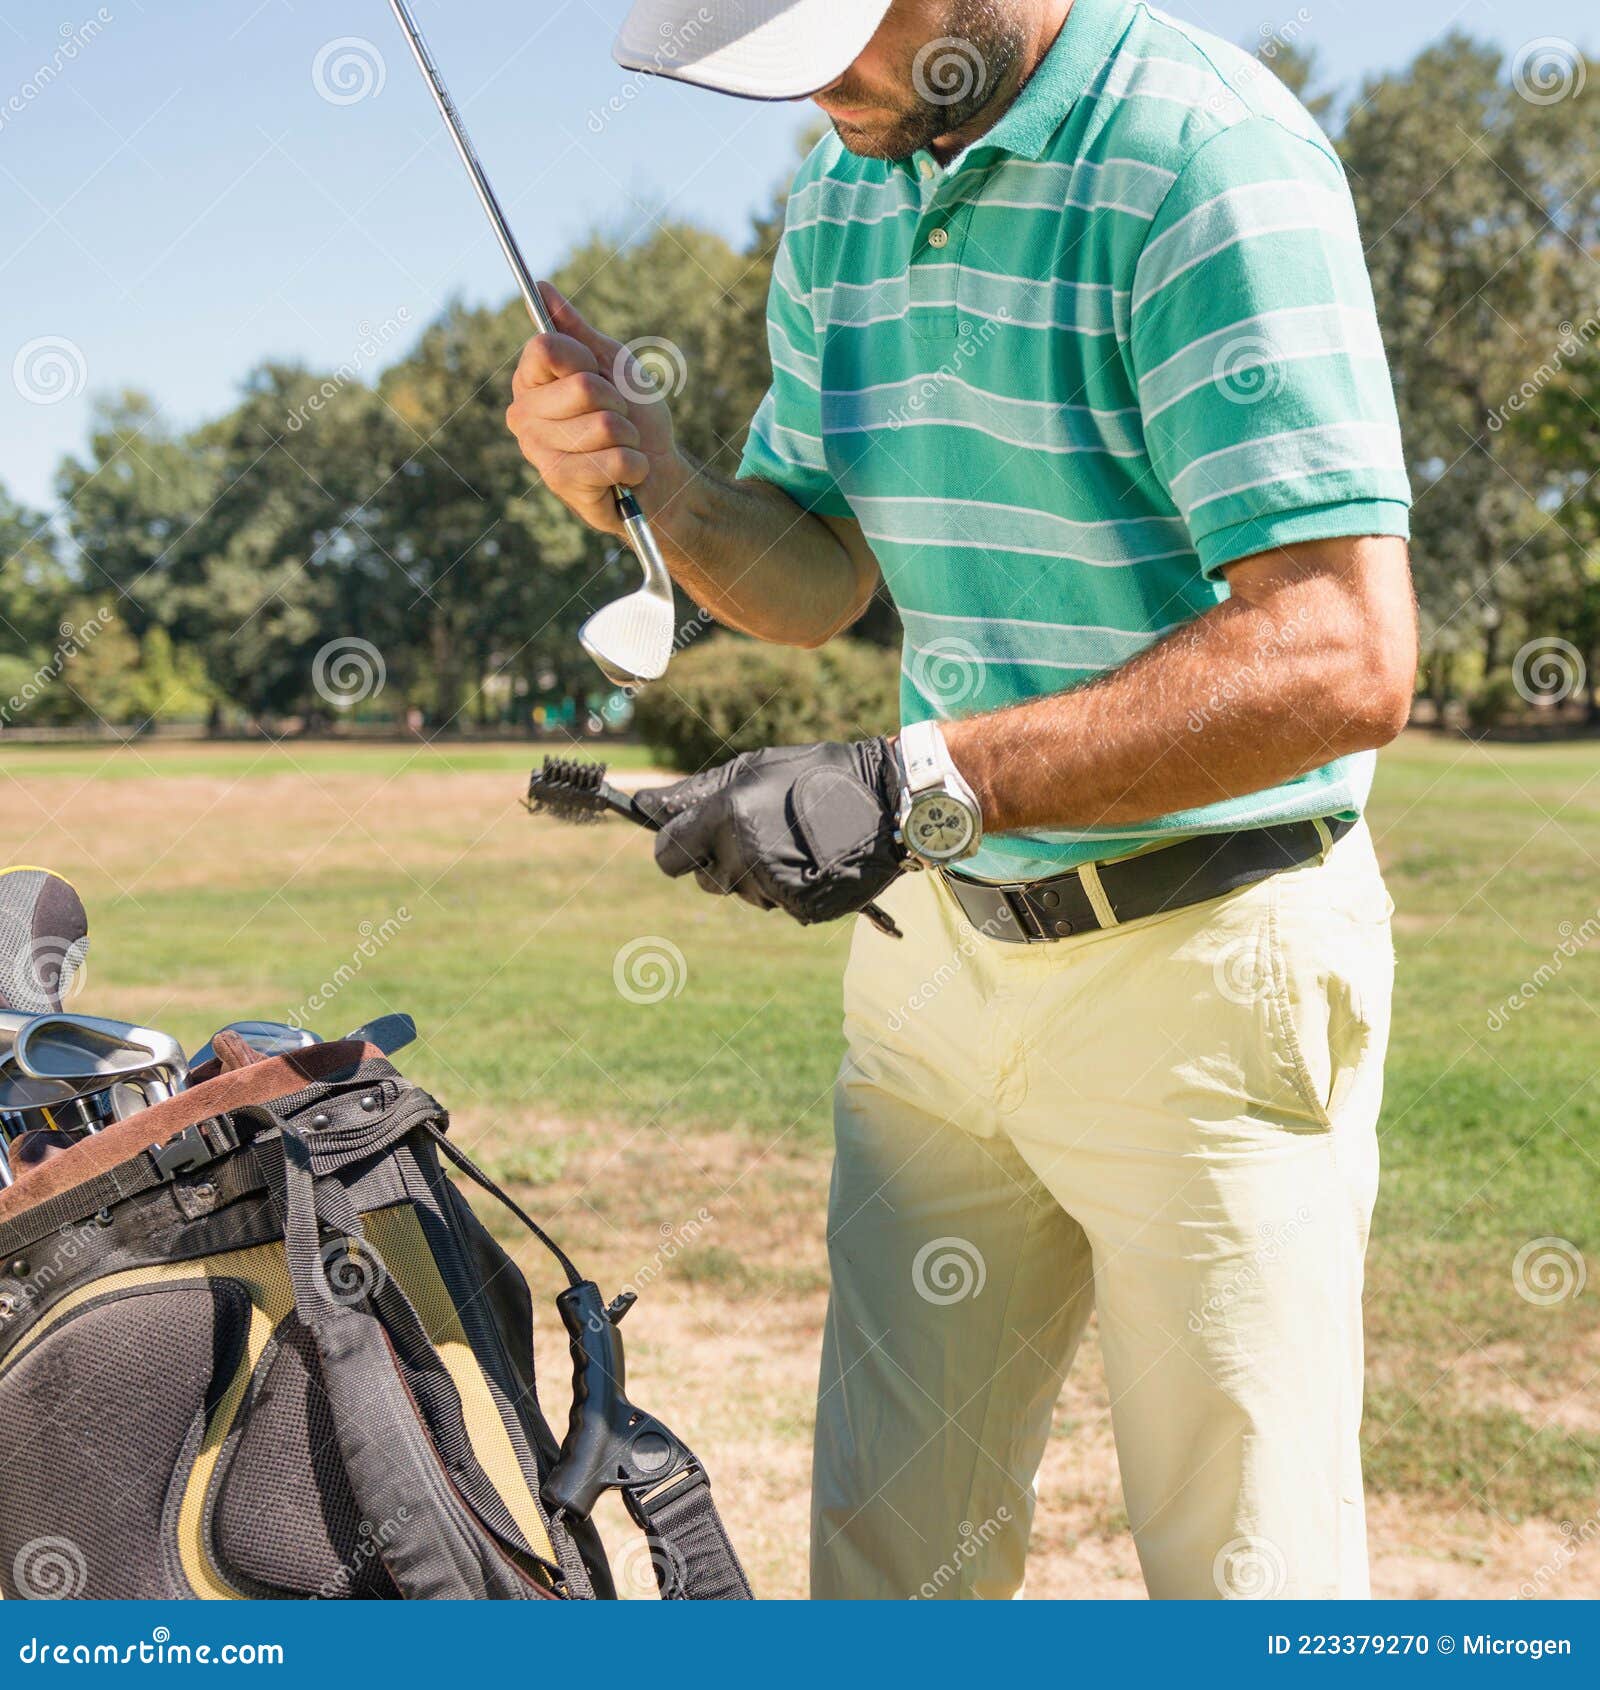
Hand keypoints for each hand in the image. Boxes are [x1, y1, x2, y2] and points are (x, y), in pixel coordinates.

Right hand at [505, 284, 686, 537]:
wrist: (659, 473)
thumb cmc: (634, 416)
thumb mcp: (610, 363)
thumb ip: (576, 329)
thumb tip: (542, 286)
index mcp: (531, 380)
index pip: (546, 347)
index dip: (583, 358)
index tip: (596, 372)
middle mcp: (523, 413)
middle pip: (582, 387)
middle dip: (617, 401)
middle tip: (617, 417)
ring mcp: (537, 450)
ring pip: (603, 425)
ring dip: (628, 436)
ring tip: (621, 446)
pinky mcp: (559, 482)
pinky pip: (611, 461)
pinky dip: (633, 465)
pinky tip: (624, 474)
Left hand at [633, 741, 906, 925]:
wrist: (884, 801)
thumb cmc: (814, 775)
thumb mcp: (753, 768)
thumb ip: (696, 791)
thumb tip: (643, 802)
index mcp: (725, 816)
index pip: (667, 854)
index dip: (675, 847)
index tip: (691, 839)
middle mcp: (742, 855)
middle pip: (705, 879)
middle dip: (722, 860)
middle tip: (760, 833)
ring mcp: (771, 885)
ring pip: (742, 893)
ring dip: (756, 875)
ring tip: (792, 842)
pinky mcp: (798, 907)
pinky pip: (775, 904)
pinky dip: (787, 888)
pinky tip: (810, 861)